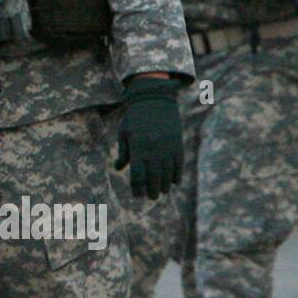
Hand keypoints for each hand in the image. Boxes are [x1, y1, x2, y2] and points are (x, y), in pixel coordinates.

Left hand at [115, 76, 183, 199]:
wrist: (155, 100)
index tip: (137, 195)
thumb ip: (124, 152)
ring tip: (161, 192)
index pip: (138, 176)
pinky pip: (178, 165)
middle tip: (150, 197)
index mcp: (138, 148)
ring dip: (164, 185)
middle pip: (154, 178)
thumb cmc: (135, 118)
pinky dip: (176, 176)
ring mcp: (167, 148)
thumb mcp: (125, 133)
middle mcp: (153, 150)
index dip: (137, 188)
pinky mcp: (178, 145)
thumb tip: (118, 168)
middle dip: (152, 191)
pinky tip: (173, 182)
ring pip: (167, 174)